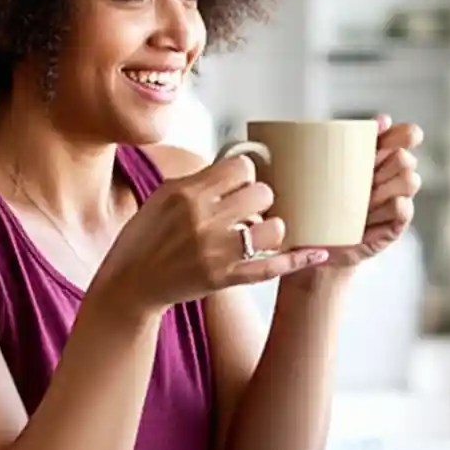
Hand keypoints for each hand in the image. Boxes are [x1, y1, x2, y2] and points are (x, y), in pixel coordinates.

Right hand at [93, 155, 324, 313]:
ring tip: (257, 232)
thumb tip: (236, 166)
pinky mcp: (225, 279)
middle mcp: (204, 220)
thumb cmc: (145, 237)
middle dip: (260, 199)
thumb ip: (200, 181)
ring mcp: (217, 252)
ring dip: (271, 227)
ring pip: (273, 227)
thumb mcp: (163, 196)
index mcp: (187, 194)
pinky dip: (297, 260)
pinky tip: (318, 253)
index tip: (237, 184)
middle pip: (262, 193)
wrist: (131, 283)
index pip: (241, 167)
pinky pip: (271, 267)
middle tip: (247, 211)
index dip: (245, 174)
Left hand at [320, 114, 423, 268]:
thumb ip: (349, 140)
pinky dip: (395, 206)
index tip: (388, 137)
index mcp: (378, 158)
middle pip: (406, 159)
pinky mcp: (392, 228)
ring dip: (387, 187)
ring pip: (410, 181)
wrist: (311, 241)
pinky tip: (376, 213)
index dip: (405, 134)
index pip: (406, 137)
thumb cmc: (316, 200)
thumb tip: (383, 120)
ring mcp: (393, 202)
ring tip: (365, 200)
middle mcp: (391, 178)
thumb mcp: (326, 167)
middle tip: (366, 176)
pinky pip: (404, 211)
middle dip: (388, 164)